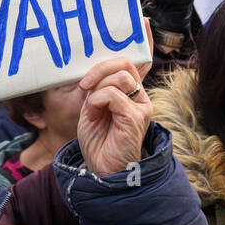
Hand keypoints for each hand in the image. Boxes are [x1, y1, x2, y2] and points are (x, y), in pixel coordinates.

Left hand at [75, 56, 152, 176]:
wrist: (102, 170)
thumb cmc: (98, 142)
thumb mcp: (92, 109)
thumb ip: (96, 90)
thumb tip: (92, 72)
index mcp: (130, 94)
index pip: (131, 63)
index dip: (119, 56)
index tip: (112, 54)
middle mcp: (139, 98)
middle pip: (126, 64)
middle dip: (100, 69)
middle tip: (84, 85)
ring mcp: (140, 107)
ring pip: (121, 77)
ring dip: (97, 89)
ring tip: (91, 108)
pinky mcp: (135, 118)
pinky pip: (114, 95)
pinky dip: (97, 100)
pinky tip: (94, 115)